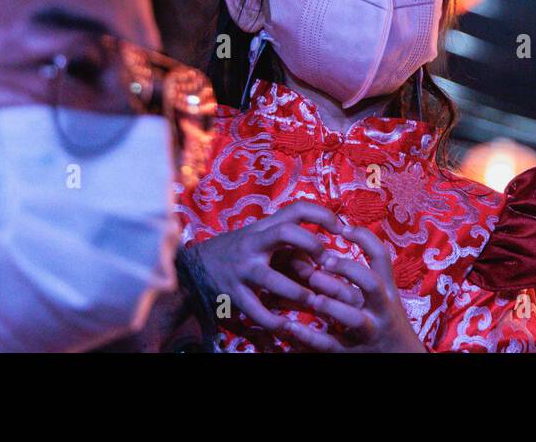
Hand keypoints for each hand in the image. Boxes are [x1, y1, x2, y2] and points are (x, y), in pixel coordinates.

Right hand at [187, 201, 340, 334]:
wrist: (193, 268)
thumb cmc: (238, 253)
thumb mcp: (261, 240)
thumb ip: (290, 246)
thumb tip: (327, 259)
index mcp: (264, 228)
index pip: (297, 209)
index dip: (323, 215)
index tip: (342, 229)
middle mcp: (253, 244)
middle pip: (286, 233)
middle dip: (312, 246)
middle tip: (328, 263)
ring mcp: (242, 270)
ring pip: (273, 280)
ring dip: (298, 294)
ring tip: (313, 302)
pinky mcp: (233, 294)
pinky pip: (257, 311)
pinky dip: (274, 322)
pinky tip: (287, 326)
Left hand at [283, 224, 426, 352]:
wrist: (400, 357)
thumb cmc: (383, 319)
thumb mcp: (380, 296)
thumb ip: (357, 276)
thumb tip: (326, 246)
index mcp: (386, 290)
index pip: (382, 257)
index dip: (365, 239)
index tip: (343, 228)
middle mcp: (381, 308)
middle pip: (371, 284)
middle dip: (348, 270)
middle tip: (323, 261)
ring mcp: (368, 331)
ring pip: (353, 318)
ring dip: (331, 305)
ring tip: (312, 296)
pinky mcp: (352, 352)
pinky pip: (331, 345)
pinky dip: (310, 337)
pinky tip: (292, 326)